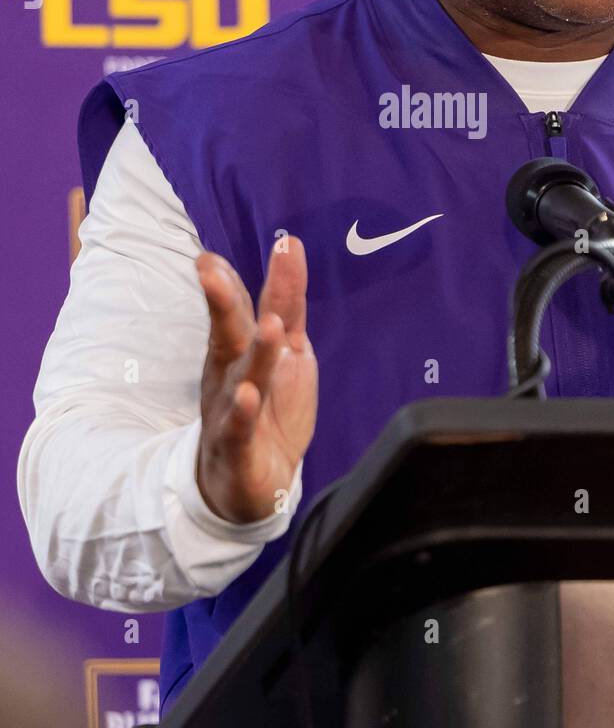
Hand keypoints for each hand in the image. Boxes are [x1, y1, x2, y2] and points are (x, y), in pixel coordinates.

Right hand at [194, 238, 317, 523]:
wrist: (251, 484)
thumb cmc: (267, 407)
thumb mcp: (286, 350)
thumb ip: (286, 301)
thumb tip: (289, 243)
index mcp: (239, 349)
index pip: (237, 308)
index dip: (230, 281)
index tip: (212, 255)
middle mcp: (229, 373)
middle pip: (228, 335)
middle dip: (222, 303)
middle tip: (210, 270)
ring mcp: (231, 410)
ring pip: (243, 378)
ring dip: (257, 353)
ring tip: (270, 327)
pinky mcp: (238, 447)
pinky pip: (239, 428)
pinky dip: (242, 413)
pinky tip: (247, 396)